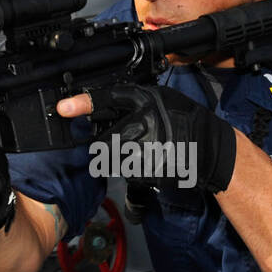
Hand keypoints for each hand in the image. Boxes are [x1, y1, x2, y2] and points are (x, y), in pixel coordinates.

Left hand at [72, 84, 237, 192]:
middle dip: (107, 143)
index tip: (62, 107)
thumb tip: (98, 107)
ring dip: (121, 158)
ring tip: (145, 150)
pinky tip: (151, 160)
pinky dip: (134, 169)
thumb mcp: (159, 98)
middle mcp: (143, 126)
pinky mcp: (148, 172)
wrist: (209, 147)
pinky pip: (128, 173)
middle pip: (103, 141)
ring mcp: (145, 152)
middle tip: (126, 140)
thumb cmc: (183, 119)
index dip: (83, 103)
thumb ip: (131, 101)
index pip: (108, 100)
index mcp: (145, 103)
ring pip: (114, 159)